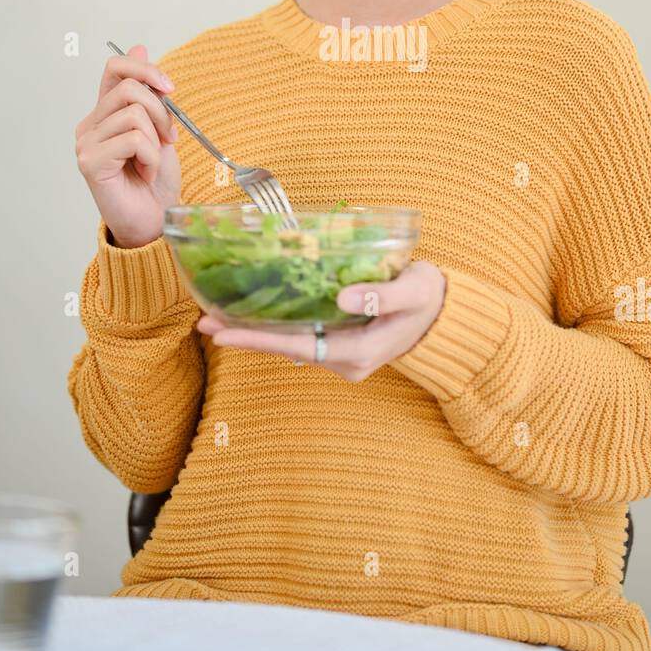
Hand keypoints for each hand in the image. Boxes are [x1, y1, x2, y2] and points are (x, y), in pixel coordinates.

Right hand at [75, 44, 179, 247]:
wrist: (155, 220)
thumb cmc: (156, 180)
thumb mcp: (160, 128)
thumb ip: (148, 92)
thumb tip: (140, 46)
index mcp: (104, 113)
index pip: (115, 68)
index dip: (145, 69)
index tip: (170, 88)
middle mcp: (89, 125)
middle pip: (129, 89)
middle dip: (161, 111)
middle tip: (167, 139)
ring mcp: (86, 143)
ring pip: (134, 113)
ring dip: (157, 140)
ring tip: (152, 162)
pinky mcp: (91, 162)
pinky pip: (134, 139)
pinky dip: (151, 157)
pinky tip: (145, 173)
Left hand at [196, 260, 446, 381]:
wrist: (446, 313)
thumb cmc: (430, 298)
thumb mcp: (414, 290)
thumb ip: (383, 293)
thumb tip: (344, 298)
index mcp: (360, 351)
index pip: (299, 345)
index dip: (259, 339)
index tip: (223, 332)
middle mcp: (347, 361)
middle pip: (287, 348)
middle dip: (246, 336)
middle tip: (204, 323)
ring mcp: (344, 356)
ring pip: (292, 344)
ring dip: (257, 332)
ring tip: (218, 318)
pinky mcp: (343, 345)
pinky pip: (303, 337)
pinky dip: (277, 327)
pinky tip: (255, 314)